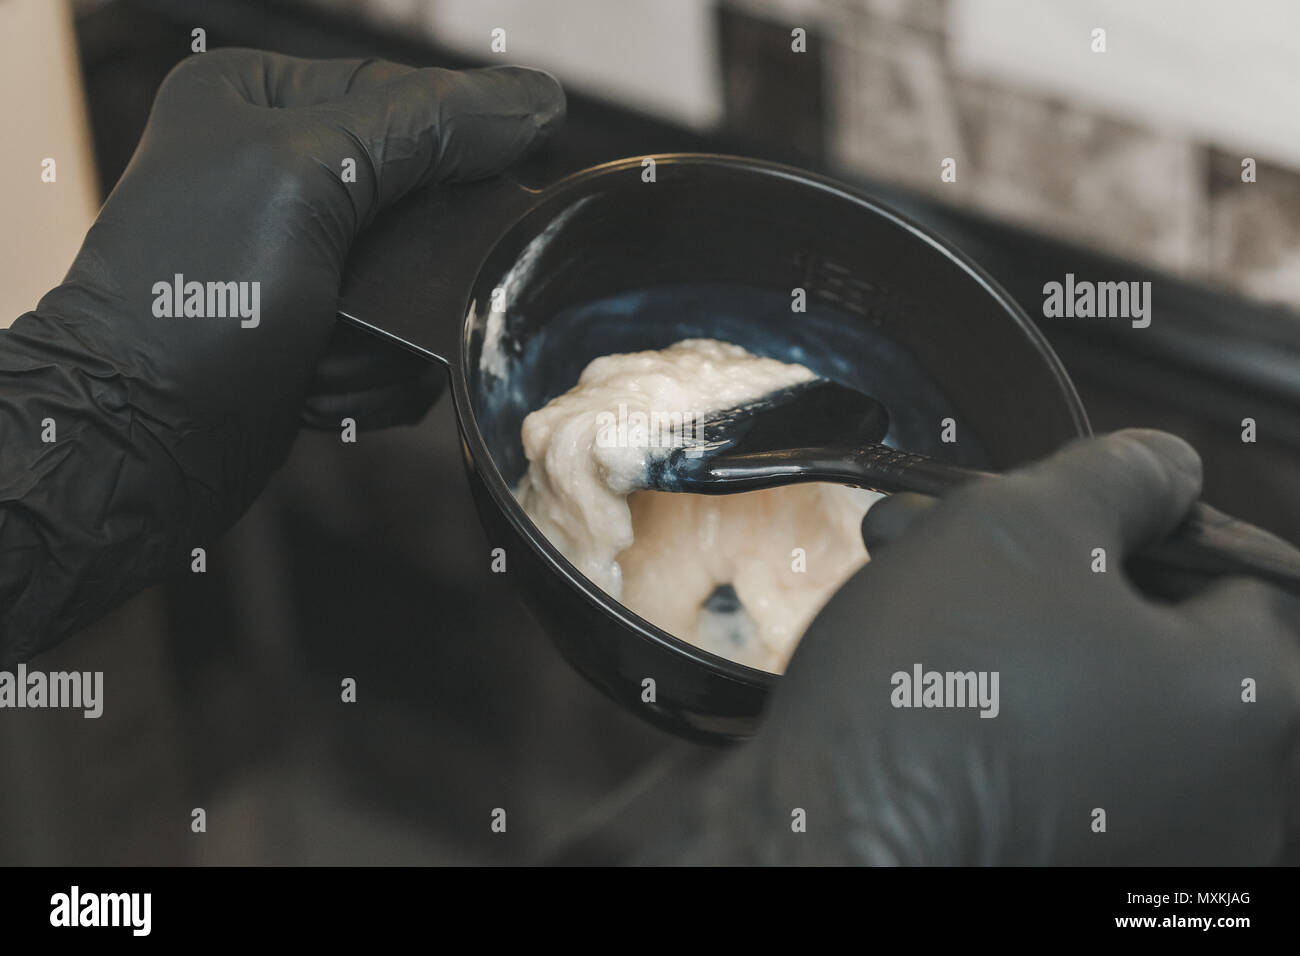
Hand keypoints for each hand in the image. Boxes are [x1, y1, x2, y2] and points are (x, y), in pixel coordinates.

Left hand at [0, 49, 563, 660]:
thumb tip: (535, 102)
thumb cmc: (194, 299)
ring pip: (419, 280)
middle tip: (384, 294)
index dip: (469, 140)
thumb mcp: (309, 177)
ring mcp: (296, 257)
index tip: (520, 175)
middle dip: (415, 265)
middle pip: (421, 199)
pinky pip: (398, 341)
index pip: (406, 95)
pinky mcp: (313, 328)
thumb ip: (426, 129)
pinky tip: (319, 384)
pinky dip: (375, 375)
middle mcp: (275, 171)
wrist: (141, 443)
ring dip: (391, 336)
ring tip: (329, 353)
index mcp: (257, 101)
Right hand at [692, 430, 1299, 863]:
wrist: (828, 823)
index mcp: (1240, 698)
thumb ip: (1123, 473)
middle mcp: (1214, 780)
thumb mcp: (1030, 519)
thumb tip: (1167, 469)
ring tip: (912, 559)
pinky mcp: (1065, 841)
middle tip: (971, 523)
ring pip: (1083, 666)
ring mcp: (1137, 822)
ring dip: (1003, 600)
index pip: (1239, 569)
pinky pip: (1048, 730)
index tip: (1072, 503)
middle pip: (1148, 618)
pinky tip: (916, 632)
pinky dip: (994, 676)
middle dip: (1048, 553)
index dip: (1147, 514)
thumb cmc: (937, 688)